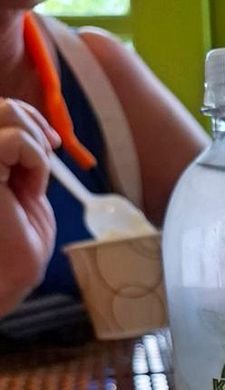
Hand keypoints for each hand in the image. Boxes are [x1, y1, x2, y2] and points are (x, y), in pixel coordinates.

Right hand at [0, 98, 59, 315]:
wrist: (7, 278)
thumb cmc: (15, 243)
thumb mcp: (23, 188)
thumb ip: (22, 155)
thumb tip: (39, 129)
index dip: (28, 115)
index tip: (50, 142)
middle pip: (1, 106)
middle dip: (33, 124)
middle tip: (48, 155)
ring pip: (6, 114)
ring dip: (34, 144)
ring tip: (33, 180)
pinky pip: (15, 142)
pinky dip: (36, 163)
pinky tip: (30, 190)